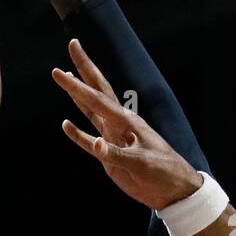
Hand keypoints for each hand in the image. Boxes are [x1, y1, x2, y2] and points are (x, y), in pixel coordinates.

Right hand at [54, 40, 201, 209]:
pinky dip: (77, 134)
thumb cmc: (164, 172)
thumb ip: (116, 154)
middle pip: (96, 92)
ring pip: (91, 112)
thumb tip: (96, 144)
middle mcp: (119, 124)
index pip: (98, 98)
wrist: (174, 191)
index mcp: (127, 122)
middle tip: (74, 44)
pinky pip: (89, 142)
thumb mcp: (142, 163)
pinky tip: (66, 124)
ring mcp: (113, 139)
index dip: (78, 84)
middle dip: (83, 69)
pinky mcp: (110, 156)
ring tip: (64, 76)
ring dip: (77, 95)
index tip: (61, 70)